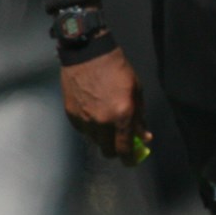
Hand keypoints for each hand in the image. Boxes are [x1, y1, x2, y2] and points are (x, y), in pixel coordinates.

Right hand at [61, 45, 150, 165]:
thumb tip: (144, 137)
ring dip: (102, 138)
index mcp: (121, 115)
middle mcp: (101, 122)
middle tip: (120, 144)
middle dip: (116, 151)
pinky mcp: (71, 114)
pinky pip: (82, 131)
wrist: (88, 54)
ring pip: (94, 142)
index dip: (129, 159)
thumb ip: (140, 118)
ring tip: (107, 124)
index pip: (124, 148)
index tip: (131, 160)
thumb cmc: (117, 70)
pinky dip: (90, 129)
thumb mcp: (137, 91)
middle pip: (107, 150)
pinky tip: (94, 117)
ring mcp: (84, 119)